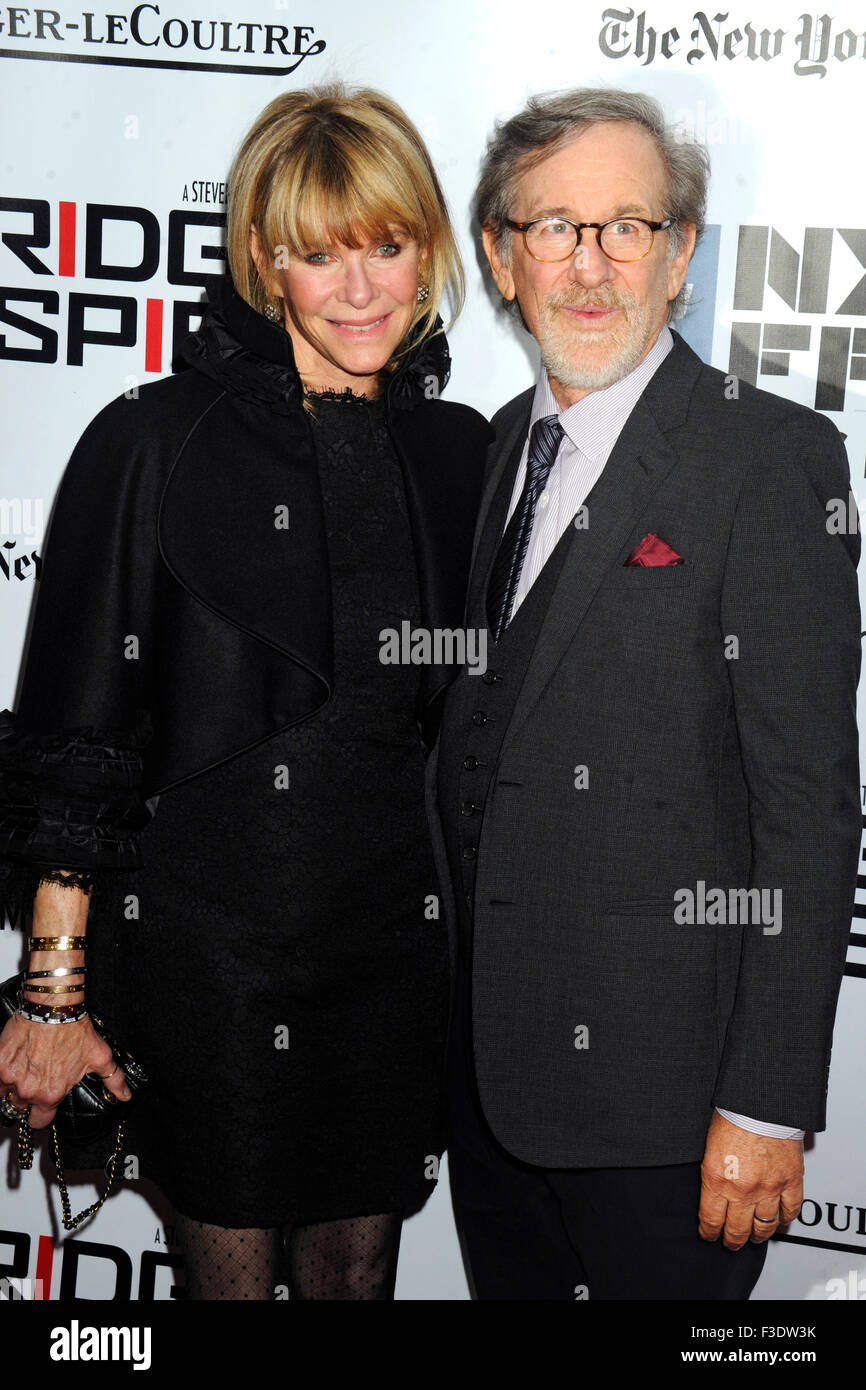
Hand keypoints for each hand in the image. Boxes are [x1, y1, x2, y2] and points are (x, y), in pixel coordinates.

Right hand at [0, 1012, 130, 1129]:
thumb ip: (113, 1080)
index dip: (42, 1115)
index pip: (39, 1123)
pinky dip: (2, 1073)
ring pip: (4, 1093)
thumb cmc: (74, 1029)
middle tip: (34, 1082)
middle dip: (27, 1099)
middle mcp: (28, 1090)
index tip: (44, 1106)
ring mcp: (9, 1077)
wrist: (53, 1005)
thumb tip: (125, 1096)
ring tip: (25, 1068)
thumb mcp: (100, 1056)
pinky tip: (14, 1061)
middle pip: (20, 1108)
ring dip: (12, 1086)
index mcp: (51, 1094)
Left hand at [698, 1112, 803, 1248]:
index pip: (711, 1220)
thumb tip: (711, 1188)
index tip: (709, 1235)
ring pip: (764, 1226)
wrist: (761, 1102)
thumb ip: (712, 1172)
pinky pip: (790, 1210)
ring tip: (754, 1236)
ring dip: (758, 1235)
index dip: (709, 1232)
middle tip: (730, 1243)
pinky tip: (779, 1221)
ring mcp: (769, 1188)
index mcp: (717, 1180)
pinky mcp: (790, 1181)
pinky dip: (784, 1219)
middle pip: (737, 1230)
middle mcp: (742, 1190)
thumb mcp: (709, 1145)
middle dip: (732, 1240)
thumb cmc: (733, 1114)